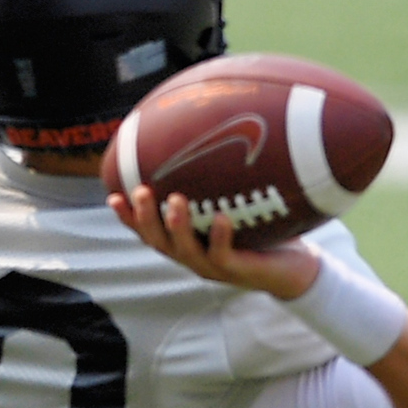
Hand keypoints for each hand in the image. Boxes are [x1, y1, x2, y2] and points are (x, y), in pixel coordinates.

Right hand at [108, 185, 321, 299]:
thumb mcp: (238, 206)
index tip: (112, 195)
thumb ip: (220, 185)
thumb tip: (217, 136)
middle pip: (159, 242)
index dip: (129, 218)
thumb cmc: (264, 233)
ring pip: (186, 251)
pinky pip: (223, 255)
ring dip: (177, 226)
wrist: (296, 270)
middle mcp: (195, 257)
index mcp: (188, 243)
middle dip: (146, 219)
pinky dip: (219, 237)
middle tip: (141, 192)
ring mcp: (214, 267)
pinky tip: (221, 217)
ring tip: (175, 200)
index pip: (150, 232)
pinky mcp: (238, 271)